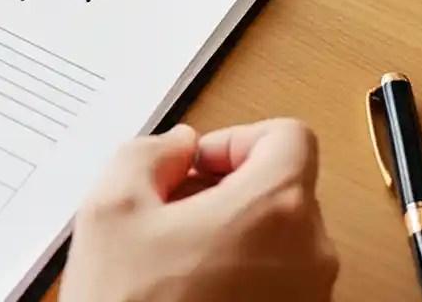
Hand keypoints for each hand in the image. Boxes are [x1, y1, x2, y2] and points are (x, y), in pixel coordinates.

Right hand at [61, 119, 337, 301]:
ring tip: (173, 259)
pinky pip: (279, 281)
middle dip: (227, 189)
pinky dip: (241, 274)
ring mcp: (309, 298)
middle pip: (284, 188)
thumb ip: (150, 153)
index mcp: (274, 208)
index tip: (196, 167)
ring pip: (281, 238)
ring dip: (232, 233)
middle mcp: (310, 254)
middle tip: (170, 211)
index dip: (236, 139)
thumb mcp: (111, 207)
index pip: (289, 137)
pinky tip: (189, 292)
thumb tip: (177, 146)